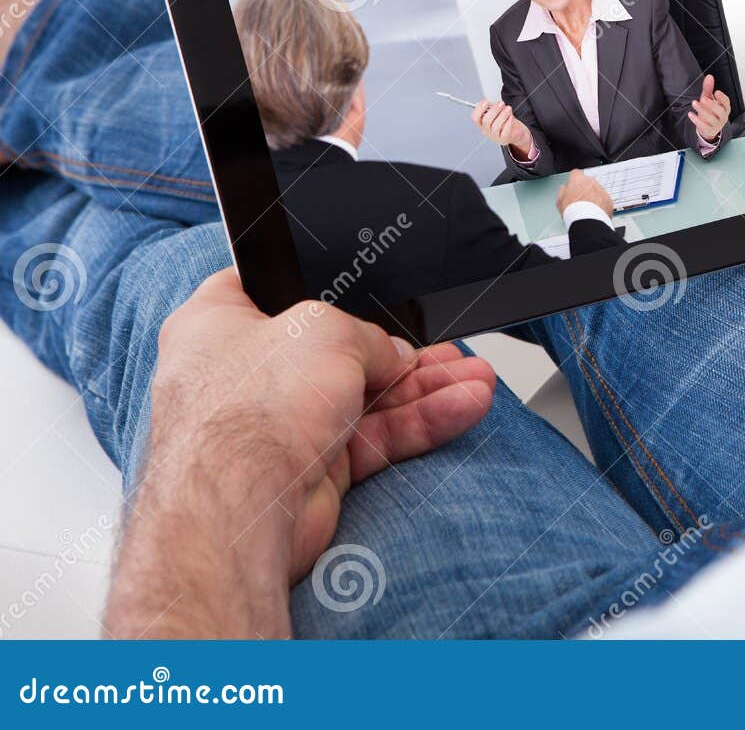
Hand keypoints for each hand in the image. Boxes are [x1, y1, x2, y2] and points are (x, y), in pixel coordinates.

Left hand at [104, 269, 495, 636]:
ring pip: (366, 399)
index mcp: (220, 324)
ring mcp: (279, 426)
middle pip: (336, 351)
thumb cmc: (246, 411)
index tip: (359, 284)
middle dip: (399, 351)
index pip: (267, 289)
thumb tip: (391, 353)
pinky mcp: (311, 471)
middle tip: (444, 348)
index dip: (314, 283)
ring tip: (475, 380)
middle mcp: (246, 376)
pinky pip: (376, 441)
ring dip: (425, 390)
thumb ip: (368, 336)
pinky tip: (463, 408)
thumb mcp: (325, 329)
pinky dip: (420, 425)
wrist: (238, 508)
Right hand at [472, 98, 533, 157]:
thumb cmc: (505, 120)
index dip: (479, 109)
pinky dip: (508, 124)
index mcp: (482, 123)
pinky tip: (511, 117)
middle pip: (486, 121)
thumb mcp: (498, 111)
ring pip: (495, 126)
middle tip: (501, 103)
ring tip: (508, 109)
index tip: (486, 101)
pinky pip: (504, 132)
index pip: (475, 117)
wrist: (516, 131)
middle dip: (494, 110)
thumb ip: (494, 106)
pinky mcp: (503, 140)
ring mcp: (494, 136)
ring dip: (503, 115)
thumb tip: (492, 100)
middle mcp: (486, 130)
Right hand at [556, 167, 614, 217]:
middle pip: (588, 182)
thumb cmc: (573, 211)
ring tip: (587, 209)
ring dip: (593, 197)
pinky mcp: (608, 199)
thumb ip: (562, 191)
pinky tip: (595, 213)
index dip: (573, 181)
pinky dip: (601, 205)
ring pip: (597, 191)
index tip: (572, 187)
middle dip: (585, 189)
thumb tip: (564, 189)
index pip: (575, 174)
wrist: (587, 221)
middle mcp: (591, 182)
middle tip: (580, 201)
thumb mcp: (560, 200)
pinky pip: (604, 200)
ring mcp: (601, 190)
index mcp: (578, 179)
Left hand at [690, 74, 730, 142]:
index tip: (716, 92)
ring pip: (712, 119)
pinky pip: (704, 126)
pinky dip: (696, 120)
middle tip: (703, 99)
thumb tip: (709, 77)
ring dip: (702, 110)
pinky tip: (691, 114)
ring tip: (694, 103)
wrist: (708, 127)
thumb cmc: (710, 111)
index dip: (722, 98)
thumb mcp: (708, 98)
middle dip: (711, 104)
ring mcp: (717, 125)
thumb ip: (708, 88)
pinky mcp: (710, 130)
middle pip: (720, 111)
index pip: (727, 102)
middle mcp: (723, 116)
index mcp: (725, 108)